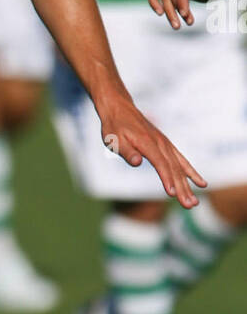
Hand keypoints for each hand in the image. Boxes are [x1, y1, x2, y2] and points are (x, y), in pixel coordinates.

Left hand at [97, 90, 205, 207]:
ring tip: (195, 202)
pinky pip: (181, 160)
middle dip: (182, 188)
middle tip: (189, 205)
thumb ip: (126, 151)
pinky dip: (191, 172)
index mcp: (147, 142)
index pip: (160, 163)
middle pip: (173, 168)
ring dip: (188, 185)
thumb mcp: (113, 138)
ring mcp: (165, 144)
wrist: (119, 108)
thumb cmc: (114, 126)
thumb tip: (137, 163)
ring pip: (180, 167)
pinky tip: (200, 183)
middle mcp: (160, 143)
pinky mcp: (166, 145)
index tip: (172, 194)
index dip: (167, 179)